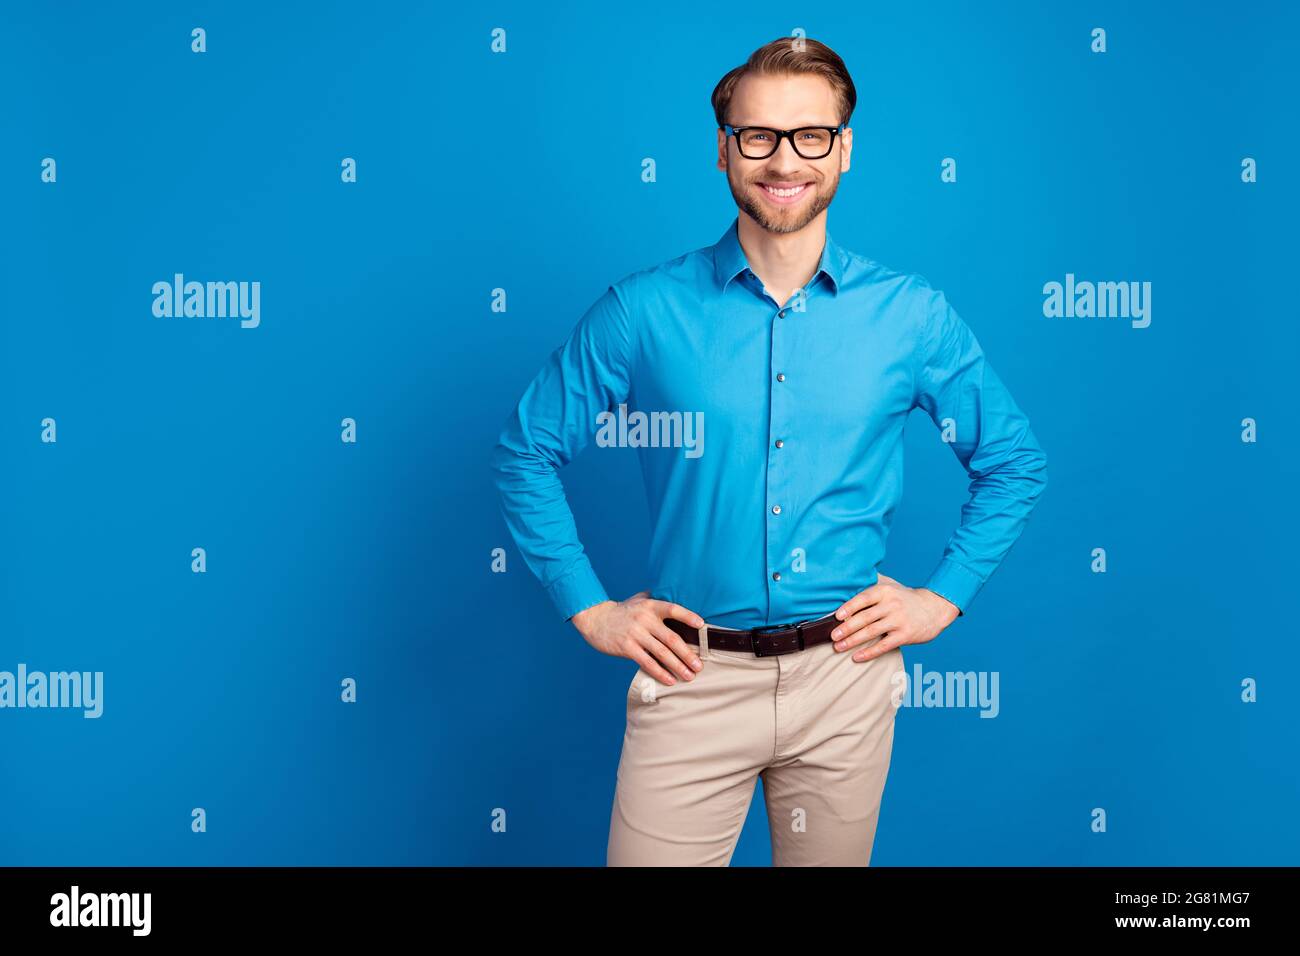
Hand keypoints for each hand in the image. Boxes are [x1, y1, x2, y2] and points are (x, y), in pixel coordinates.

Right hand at [571, 590, 705, 684]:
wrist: (595, 619)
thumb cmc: (622, 610)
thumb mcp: (638, 599)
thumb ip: (655, 598)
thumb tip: (675, 592)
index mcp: (650, 605)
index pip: (673, 609)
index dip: (687, 616)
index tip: (701, 625)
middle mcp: (644, 619)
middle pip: (671, 638)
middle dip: (687, 654)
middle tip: (699, 666)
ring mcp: (635, 634)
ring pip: (662, 653)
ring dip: (678, 666)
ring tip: (689, 675)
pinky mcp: (626, 647)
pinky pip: (647, 662)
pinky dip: (660, 672)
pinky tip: (670, 680)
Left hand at [830, 573, 959, 661]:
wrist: (935, 608)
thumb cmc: (906, 598)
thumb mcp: (891, 586)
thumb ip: (872, 585)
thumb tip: (847, 582)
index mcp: (885, 591)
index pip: (863, 599)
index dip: (849, 607)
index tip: (836, 616)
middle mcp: (892, 605)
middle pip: (864, 617)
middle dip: (846, 628)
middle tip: (833, 636)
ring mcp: (899, 620)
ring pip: (871, 632)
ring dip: (853, 641)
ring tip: (839, 647)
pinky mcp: (905, 635)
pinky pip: (883, 645)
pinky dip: (869, 652)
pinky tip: (857, 657)